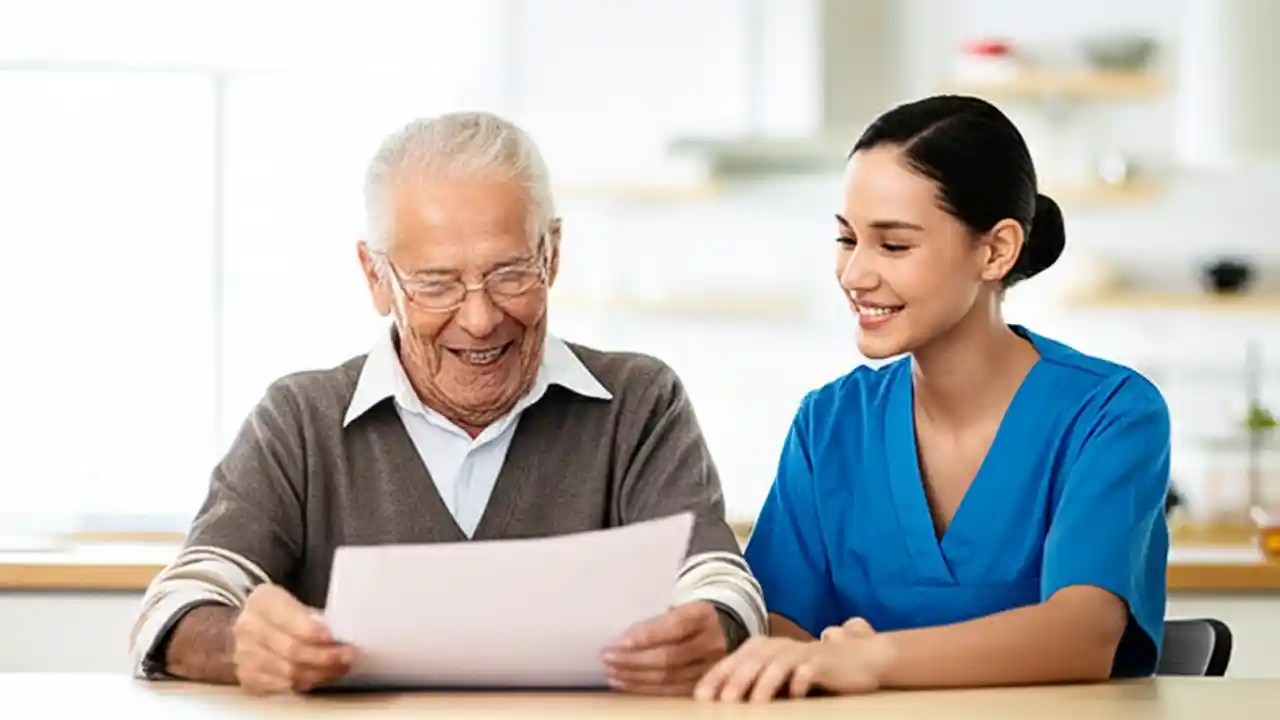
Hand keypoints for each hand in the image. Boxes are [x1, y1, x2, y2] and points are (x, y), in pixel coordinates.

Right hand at [231, 584, 357, 693]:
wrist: (247, 629)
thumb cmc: (277, 613)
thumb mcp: (293, 601)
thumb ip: (311, 615)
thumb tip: (338, 631)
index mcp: (262, 602)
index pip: (287, 618)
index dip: (311, 630)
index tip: (333, 637)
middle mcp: (248, 628)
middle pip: (291, 650)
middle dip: (325, 656)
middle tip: (349, 655)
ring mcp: (245, 656)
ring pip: (289, 673)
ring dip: (321, 672)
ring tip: (341, 667)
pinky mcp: (249, 678)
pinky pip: (283, 687)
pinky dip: (307, 682)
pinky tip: (322, 675)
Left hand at [602, 601, 727, 695]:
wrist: (723, 629)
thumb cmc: (689, 617)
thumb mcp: (680, 607)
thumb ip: (657, 621)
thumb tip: (624, 640)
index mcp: (702, 614)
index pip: (672, 626)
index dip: (644, 636)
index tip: (619, 642)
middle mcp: (711, 641)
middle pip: (669, 656)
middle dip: (633, 660)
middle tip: (608, 658)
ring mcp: (711, 665)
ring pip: (669, 677)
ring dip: (635, 677)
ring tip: (612, 673)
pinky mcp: (705, 683)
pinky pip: (673, 692)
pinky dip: (647, 690)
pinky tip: (628, 684)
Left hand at [694, 618, 892, 702]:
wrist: (859, 659)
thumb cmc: (811, 673)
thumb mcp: (779, 676)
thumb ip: (755, 682)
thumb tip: (721, 700)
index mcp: (765, 648)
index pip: (734, 660)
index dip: (716, 677)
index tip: (700, 698)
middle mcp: (781, 646)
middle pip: (753, 660)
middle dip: (735, 681)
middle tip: (721, 702)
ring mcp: (803, 652)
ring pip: (778, 664)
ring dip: (763, 684)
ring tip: (753, 704)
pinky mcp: (824, 661)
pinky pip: (809, 669)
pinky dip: (799, 680)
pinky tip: (793, 695)